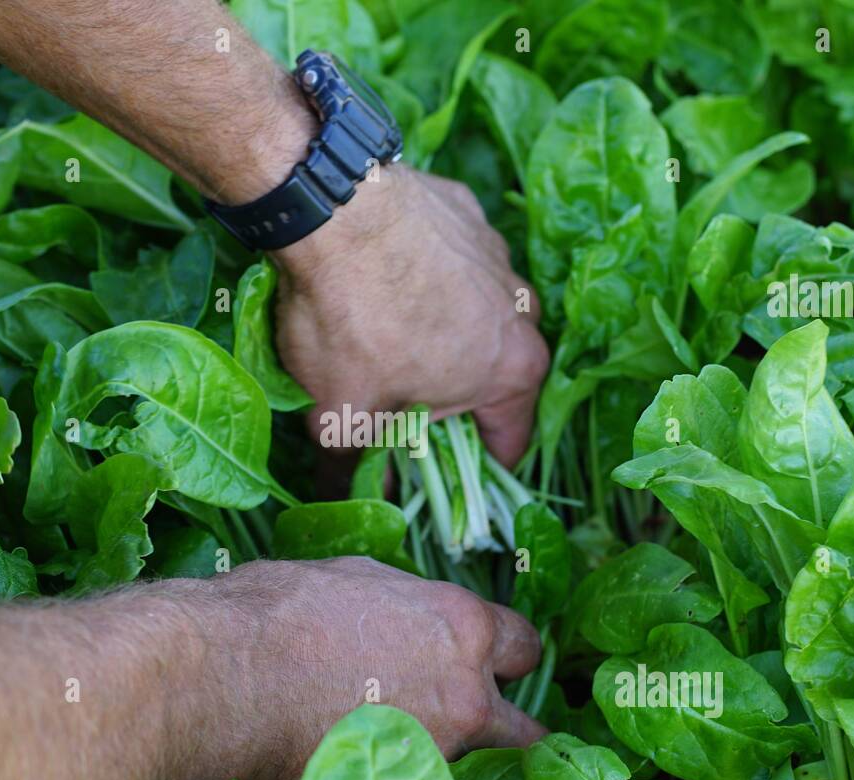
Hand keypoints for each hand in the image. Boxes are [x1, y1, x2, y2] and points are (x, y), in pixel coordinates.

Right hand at [187, 557, 544, 779]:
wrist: (220, 676)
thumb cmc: (273, 613)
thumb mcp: (351, 579)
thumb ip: (402, 603)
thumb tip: (405, 613)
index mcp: (460, 626)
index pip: (522, 646)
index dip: (502, 659)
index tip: (485, 668)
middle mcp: (466, 692)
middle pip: (520, 726)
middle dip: (500, 730)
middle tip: (463, 729)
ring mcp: (437, 753)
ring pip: (472, 770)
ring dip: (450, 764)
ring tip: (405, 759)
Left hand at [271, 166, 548, 467]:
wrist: (330, 206)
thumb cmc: (350, 320)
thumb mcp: (341, 416)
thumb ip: (353, 468)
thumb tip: (347, 499)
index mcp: (514, 371)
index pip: (506, 445)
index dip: (464, 471)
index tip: (429, 476)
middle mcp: (523, 313)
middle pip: (490, 381)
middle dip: (445, 402)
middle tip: (391, 407)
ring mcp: (499, 257)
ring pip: (474, 320)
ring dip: (436, 337)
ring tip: (378, 339)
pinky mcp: (469, 215)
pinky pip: (452, 265)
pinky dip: (422, 280)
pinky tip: (377, 280)